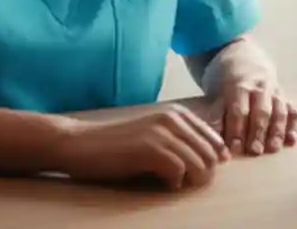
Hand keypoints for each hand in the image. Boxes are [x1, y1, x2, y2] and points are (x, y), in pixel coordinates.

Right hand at [54, 105, 229, 188]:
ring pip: (200, 163)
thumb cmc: (116, 144)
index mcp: (176, 113)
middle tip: (189, 182)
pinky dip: (175, 183)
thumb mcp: (153, 133)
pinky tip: (164, 184)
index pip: (213, 137)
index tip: (207, 171)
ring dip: (192, 180)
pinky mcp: (151, 149)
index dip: (216, 157)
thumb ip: (178, 139)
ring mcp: (162, 133)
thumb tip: (211, 159)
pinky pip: (179, 171)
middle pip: (210, 152)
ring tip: (177, 183)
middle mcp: (173, 119)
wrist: (80, 143)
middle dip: (205, 172)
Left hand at [213, 77, 296, 156]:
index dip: (237, 130)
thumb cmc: (224, 82)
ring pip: (279, 110)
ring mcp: (275, 91)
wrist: (242, 59)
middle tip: (255, 151)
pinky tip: (292, 139)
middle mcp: (259, 87)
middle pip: (261, 111)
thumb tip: (213, 140)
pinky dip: (294, 125)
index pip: (239, 110)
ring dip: (277, 131)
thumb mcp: (215, 93)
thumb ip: (216, 114)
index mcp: (239, 85)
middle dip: (258, 132)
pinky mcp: (285, 97)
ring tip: (273, 148)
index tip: (234, 148)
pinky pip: (292, 110)